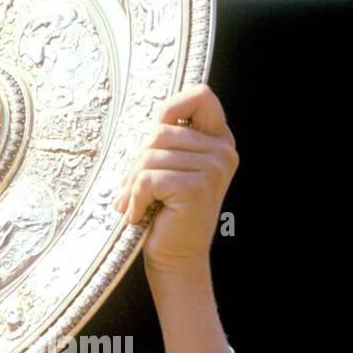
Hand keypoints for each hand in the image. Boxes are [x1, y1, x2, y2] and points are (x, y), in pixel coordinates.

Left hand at [115, 83, 238, 281]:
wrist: (177, 257)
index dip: (172, 107)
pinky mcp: (197, 187)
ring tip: (133, 205)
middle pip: (160, 131)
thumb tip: (152, 113)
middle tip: (130, 191)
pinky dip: (135, 199)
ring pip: (150, 155)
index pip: (200, 95)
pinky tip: (138, 216)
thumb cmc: (167, 211)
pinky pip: (148, 179)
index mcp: (218, 140)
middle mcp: (222, 150)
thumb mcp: (169, 167)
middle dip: (137, 162)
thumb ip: (167, 139)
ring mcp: (213, 168)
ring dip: (132, 184)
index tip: (154, 135)